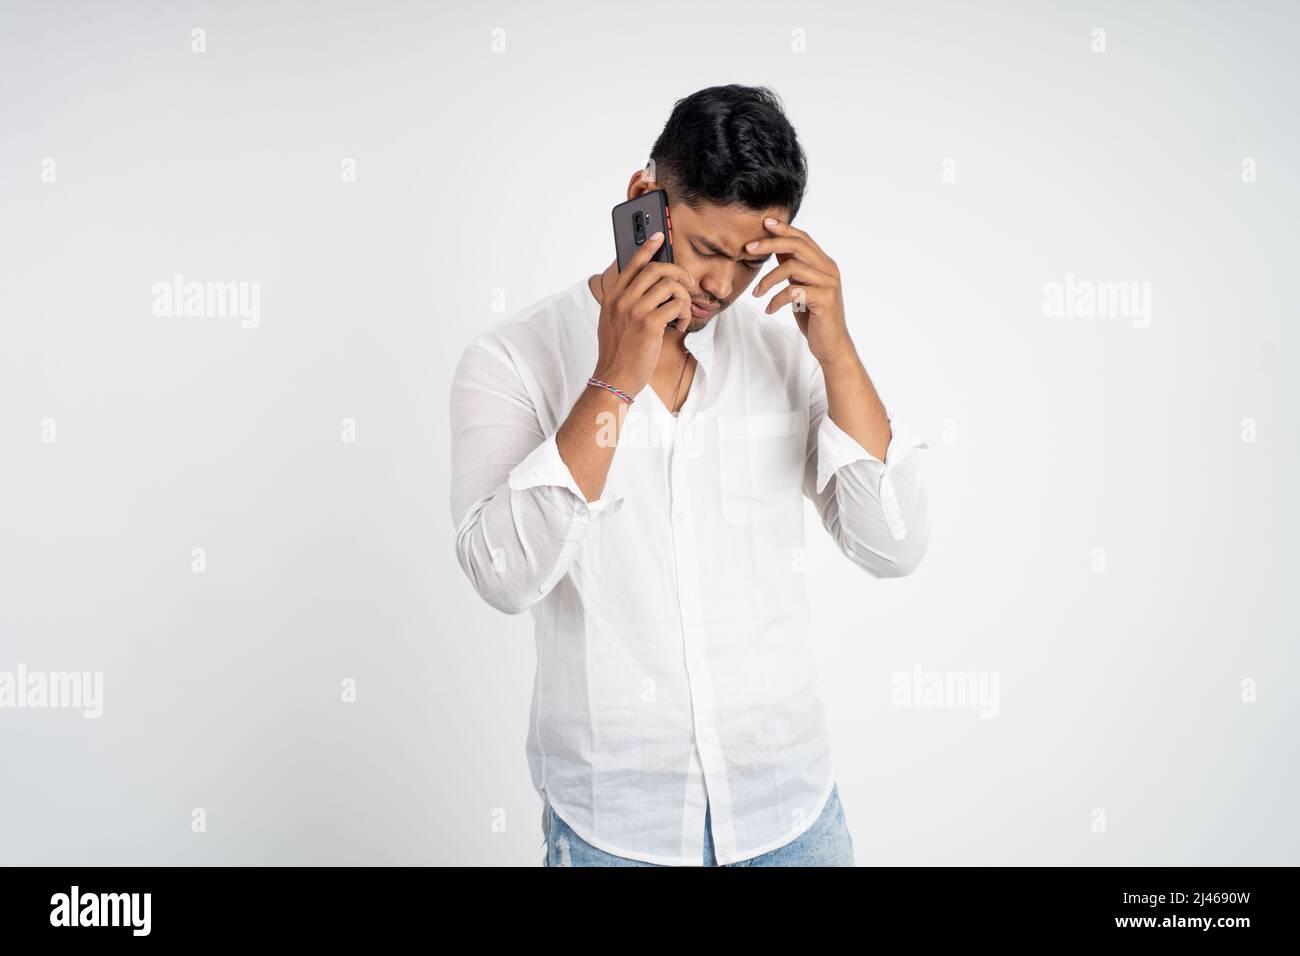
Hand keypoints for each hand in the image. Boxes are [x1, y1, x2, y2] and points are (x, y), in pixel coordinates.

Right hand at [593, 232, 695, 395]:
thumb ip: (625, 302)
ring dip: (683, 298)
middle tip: (688, 283)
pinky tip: (678, 326)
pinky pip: (676, 306)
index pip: (632, 263)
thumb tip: (647, 287)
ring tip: (680, 314)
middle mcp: (622, 299)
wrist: (614, 377)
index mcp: (613, 296)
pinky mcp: (649, 323)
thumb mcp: (613, 321)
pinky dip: (683, 314)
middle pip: (657, 269)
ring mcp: (635, 310)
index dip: (648, 247)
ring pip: (670, 285)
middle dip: (678, 272)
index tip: (659, 236)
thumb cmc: (618, 352)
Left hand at [748, 217, 853, 365]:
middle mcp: (829, 269)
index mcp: (823, 263)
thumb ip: (794, 268)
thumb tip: (775, 247)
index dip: (784, 228)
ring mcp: (829, 283)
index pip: (803, 238)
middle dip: (770, 243)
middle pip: (797, 245)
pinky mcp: (825, 299)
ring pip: (792, 267)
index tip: (764, 222)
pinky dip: (776, 300)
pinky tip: (769, 309)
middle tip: (748, 249)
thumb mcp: (800, 287)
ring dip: (768, 279)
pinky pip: (794, 291)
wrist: (831, 344)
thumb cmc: (813, 317)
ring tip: (756, 293)